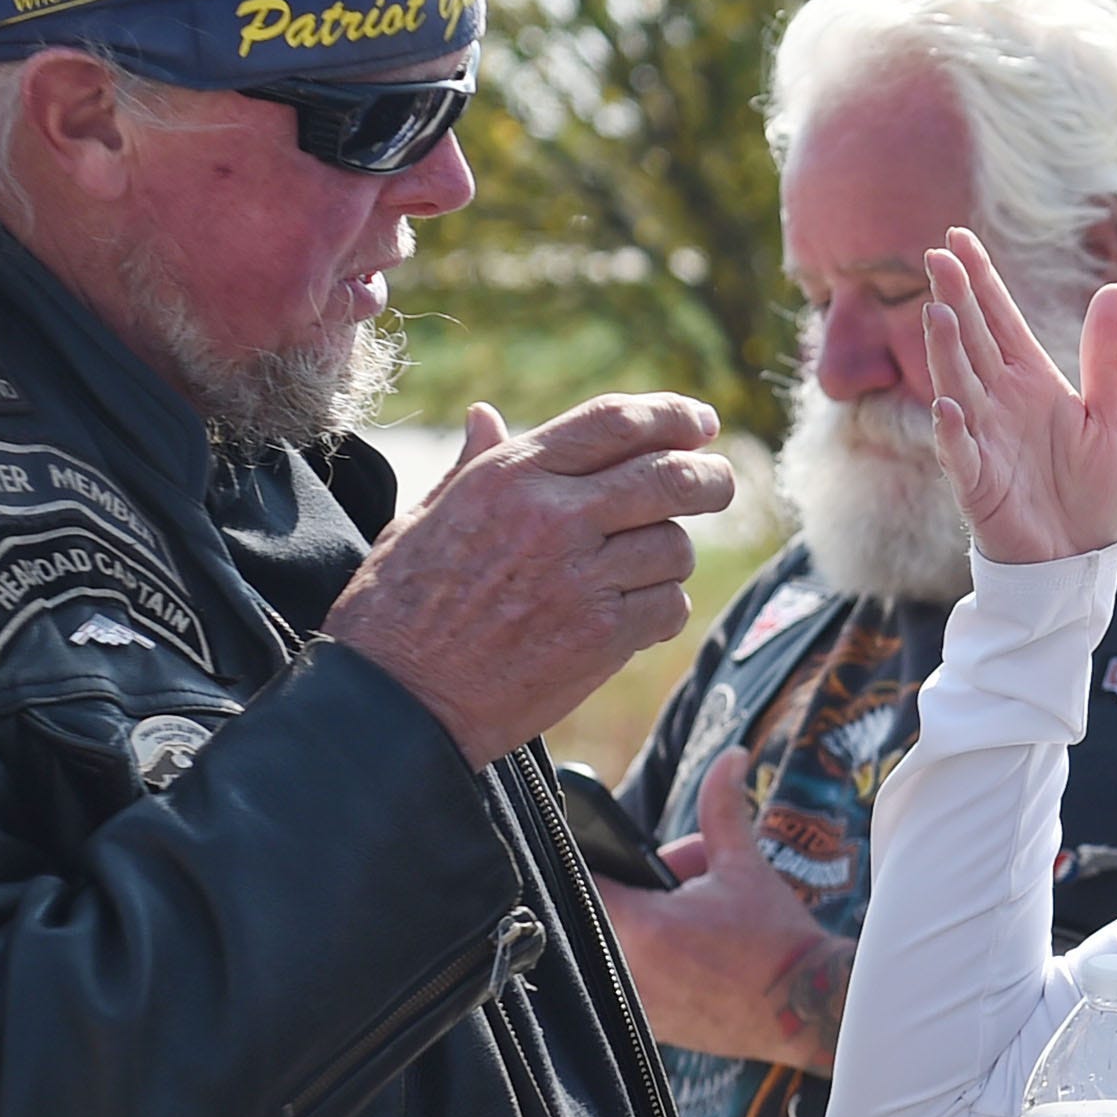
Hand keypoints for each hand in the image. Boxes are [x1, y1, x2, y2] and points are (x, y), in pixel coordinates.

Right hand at [325, 394, 735, 766]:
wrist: (398, 701)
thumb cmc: (397, 608)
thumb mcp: (422, 518)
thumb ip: (471, 466)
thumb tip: (487, 416)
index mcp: (509, 476)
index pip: (615, 421)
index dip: (671, 415)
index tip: (700, 423)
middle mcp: (552, 517)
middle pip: (669, 475)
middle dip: (710, 476)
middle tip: (719, 482)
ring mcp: (581, 578)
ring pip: (675, 546)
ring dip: (671, 555)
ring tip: (642, 570)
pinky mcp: (600, 638)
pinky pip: (669, 607)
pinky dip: (663, 611)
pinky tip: (635, 617)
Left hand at [596, 747, 852, 1071]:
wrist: (808, 1008)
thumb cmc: (777, 938)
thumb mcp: (744, 865)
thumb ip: (722, 806)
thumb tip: (730, 757)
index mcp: (644, 927)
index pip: (582, 884)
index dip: (592, 862)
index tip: (609, 854)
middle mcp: (630, 971)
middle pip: (601, 917)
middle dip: (631, 896)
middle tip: (672, 892)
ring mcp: (638, 1006)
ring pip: (613, 953)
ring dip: (638, 932)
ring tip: (685, 926)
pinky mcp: (650, 1028)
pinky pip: (630, 986)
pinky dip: (650, 967)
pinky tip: (689, 960)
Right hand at [920, 227, 1116, 562]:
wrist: (1083, 560)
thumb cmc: (1092, 491)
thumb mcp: (1109, 417)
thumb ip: (1104, 355)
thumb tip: (1115, 288)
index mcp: (1030, 382)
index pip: (998, 319)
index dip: (979, 280)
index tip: (957, 237)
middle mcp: (999, 404)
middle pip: (971, 342)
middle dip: (954, 300)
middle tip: (936, 256)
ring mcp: (984, 442)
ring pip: (958, 388)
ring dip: (946, 354)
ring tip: (939, 314)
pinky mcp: (979, 487)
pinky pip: (961, 457)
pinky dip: (952, 435)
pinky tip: (948, 408)